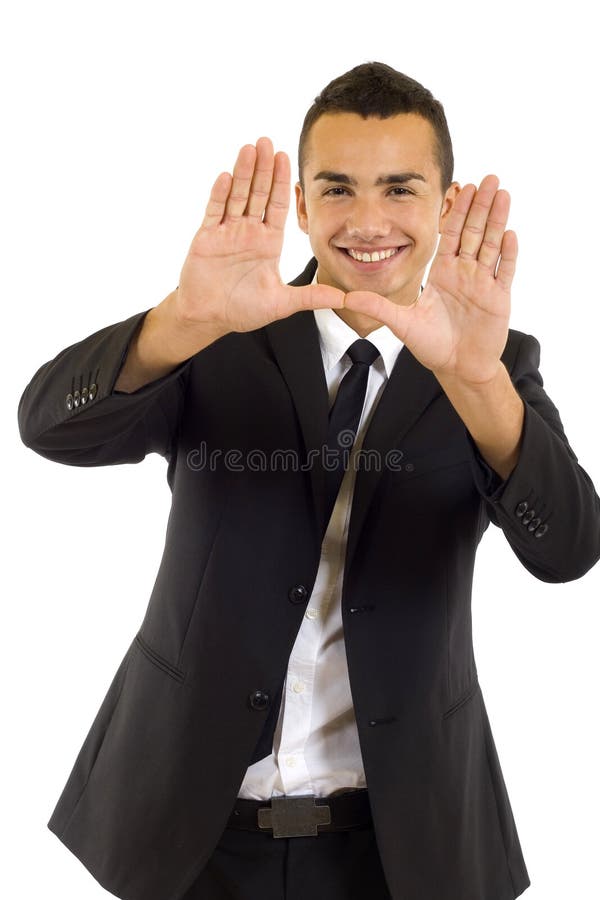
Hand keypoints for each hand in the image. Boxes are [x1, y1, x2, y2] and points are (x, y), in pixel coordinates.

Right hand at [175, 137, 343, 338]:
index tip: (286, 156)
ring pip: (236, 196)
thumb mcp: (282, 303)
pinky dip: (219, 195)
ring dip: (243, 173)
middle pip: (257, 194)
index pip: (277, 205)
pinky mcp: (206, 238)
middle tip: (267, 140)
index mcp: (267, 242)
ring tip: (249, 148)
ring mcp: (226, 233)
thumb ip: (311, 297)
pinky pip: (214, 212)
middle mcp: (247, 232)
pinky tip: (226, 176)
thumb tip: (344, 299)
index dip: (282, 181)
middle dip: (263, 168)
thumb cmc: (242, 310)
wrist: (209, 318)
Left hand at [343, 175, 517, 384]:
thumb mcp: (401, 323)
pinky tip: (510, 234)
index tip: (461, 187)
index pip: (451, 234)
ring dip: (498, 219)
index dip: (456, 211)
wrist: (457, 368)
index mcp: (443, 273)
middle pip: (474, 232)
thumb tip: (347, 297)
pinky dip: (507, 253)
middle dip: (481, 205)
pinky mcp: (498, 298)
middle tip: (488, 178)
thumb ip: (377, 307)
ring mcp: (483, 284)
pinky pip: (504, 271)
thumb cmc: (432, 346)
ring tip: (503, 193)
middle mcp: (465, 273)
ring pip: (492, 244)